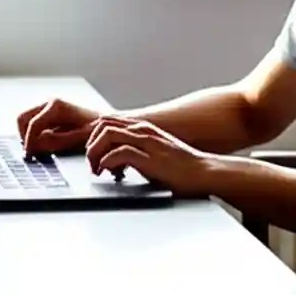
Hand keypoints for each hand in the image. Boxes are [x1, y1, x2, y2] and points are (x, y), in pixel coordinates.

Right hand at [17, 98, 102, 154]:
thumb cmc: (95, 130)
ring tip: (40, 148)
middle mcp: (49, 103)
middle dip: (25, 136)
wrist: (105, 123)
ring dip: (28, 135)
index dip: (29, 141)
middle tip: (32, 152)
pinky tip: (45, 144)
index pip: (33, 124)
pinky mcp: (47, 114)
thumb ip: (56, 141)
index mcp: (56, 106)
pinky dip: (33, 134)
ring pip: (25, 121)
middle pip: (22, 118)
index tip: (29, 155)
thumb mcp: (78, 138)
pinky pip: (32, 124)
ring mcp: (47, 107)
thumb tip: (35, 145)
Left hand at [85, 118, 220, 196]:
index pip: (108, 121)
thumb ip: (135, 151)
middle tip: (92, 164)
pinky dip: (108, 163)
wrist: (203, 173)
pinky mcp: (150, 157)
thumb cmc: (181, 167)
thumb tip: (114, 162)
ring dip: (96, 153)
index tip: (94, 156)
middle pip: (103, 124)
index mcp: (143, 128)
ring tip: (97, 170)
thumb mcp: (153, 153)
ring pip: (107, 134)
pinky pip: (119, 153)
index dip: (94, 137)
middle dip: (91, 144)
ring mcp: (147, 142)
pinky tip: (110, 173)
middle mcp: (143, 130)